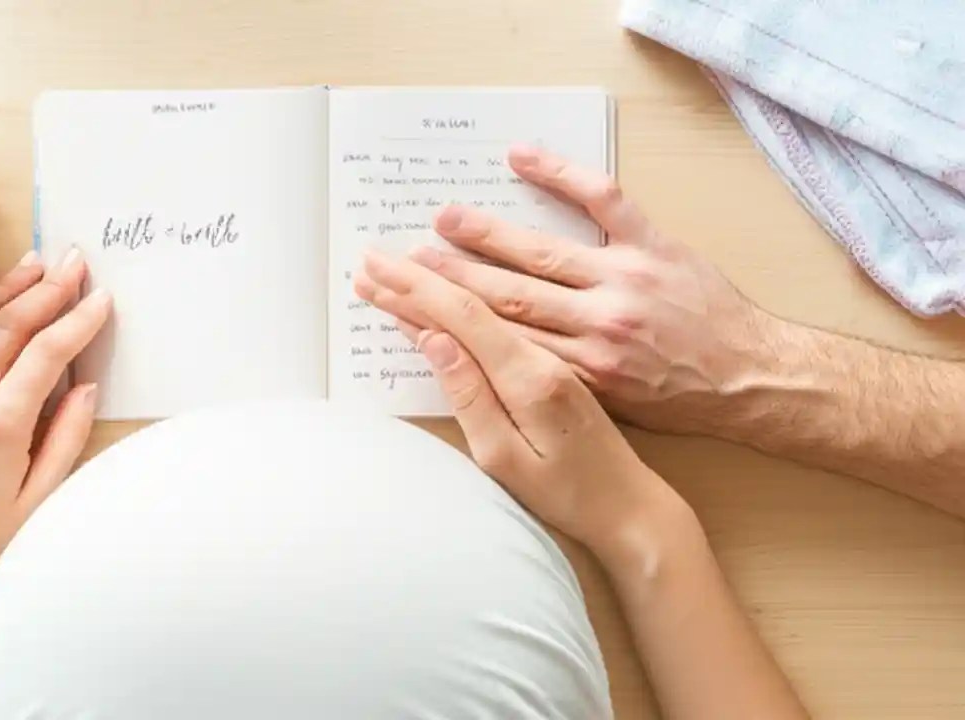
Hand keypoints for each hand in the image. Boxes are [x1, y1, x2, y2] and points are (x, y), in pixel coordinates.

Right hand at [355, 251, 687, 559]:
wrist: (637, 506)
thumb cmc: (571, 495)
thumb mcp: (508, 461)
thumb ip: (470, 399)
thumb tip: (434, 340)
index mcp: (531, 375)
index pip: (461, 316)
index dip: (412, 289)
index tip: (372, 272)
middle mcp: (548, 352)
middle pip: (473, 300)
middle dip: (418, 277)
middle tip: (371, 259)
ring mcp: (562, 350)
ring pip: (496, 301)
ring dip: (447, 276)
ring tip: (405, 258)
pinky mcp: (567, 357)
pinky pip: (515, 315)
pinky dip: (478, 296)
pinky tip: (461, 281)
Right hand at [406, 144, 773, 434]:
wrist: (752, 384)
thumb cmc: (677, 403)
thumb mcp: (609, 413)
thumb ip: (544, 386)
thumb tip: (484, 359)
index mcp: (578, 371)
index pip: (492, 336)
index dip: (439, 316)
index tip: (400, 300)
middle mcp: (596, 324)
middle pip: (503, 294)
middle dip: (445, 276)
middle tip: (399, 258)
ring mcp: (624, 280)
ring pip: (540, 253)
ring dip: (485, 235)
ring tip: (442, 221)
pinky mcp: (654, 247)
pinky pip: (603, 202)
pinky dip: (562, 176)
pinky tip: (522, 159)